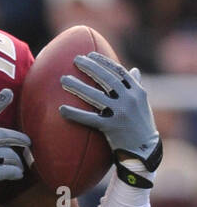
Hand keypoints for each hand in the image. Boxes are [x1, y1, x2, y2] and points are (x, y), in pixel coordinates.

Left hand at [59, 53, 161, 172]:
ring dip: (78, 87)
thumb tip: (133, 70)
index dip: (103, 62)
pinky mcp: (112, 128)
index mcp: (137, 91)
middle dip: (90, 68)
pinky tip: (61, 110)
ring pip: (96, 96)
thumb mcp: (143, 104)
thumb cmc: (141, 125)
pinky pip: (89, 119)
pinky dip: (75, 114)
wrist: (144, 151)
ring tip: (63, 80)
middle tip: (75, 60)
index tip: (90, 55)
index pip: (119, 72)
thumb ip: (136, 86)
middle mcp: (130, 100)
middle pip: (107, 79)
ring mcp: (121, 113)